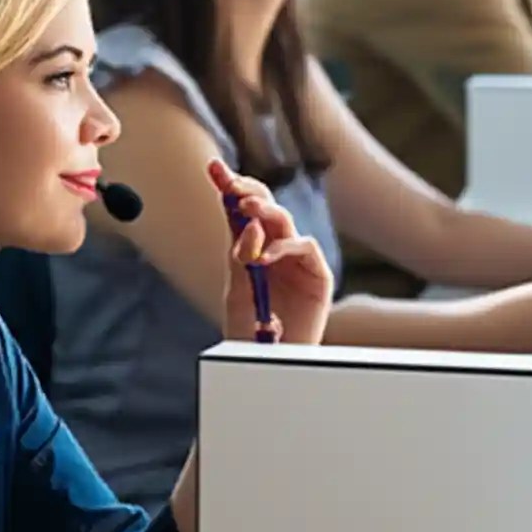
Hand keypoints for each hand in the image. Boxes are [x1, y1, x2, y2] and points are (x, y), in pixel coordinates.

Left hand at [208, 160, 333, 344]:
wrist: (269, 364)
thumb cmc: (250, 331)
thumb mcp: (237, 288)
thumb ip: (240, 257)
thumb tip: (247, 224)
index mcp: (251, 249)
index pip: (240, 211)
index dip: (229, 186)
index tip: (214, 167)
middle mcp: (275, 249)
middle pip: (265, 207)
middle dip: (248, 190)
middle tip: (232, 185)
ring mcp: (297, 260)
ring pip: (285, 221)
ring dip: (265, 210)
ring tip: (248, 209)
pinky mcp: (317, 276)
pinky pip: (305, 247)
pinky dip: (284, 246)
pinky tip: (264, 257)